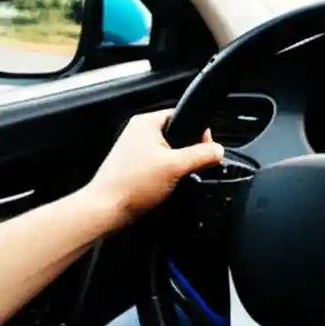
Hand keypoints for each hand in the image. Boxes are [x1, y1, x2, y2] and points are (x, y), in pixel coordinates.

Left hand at [78, 109, 223, 229]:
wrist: (106, 210)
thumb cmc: (131, 185)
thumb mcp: (176, 166)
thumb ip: (202, 155)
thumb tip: (218, 150)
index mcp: (146, 122)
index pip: (183, 115)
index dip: (198, 132)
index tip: (204, 149)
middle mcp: (138, 132)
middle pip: (178, 135)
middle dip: (187, 153)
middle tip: (186, 168)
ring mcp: (134, 149)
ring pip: (169, 152)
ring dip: (176, 165)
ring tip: (171, 179)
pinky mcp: (133, 166)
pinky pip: (159, 165)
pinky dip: (165, 174)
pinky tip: (162, 186)